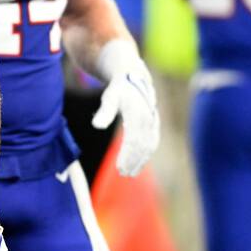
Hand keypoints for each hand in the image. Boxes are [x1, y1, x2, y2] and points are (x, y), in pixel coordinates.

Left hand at [92, 61, 159, 176]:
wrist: (134, 76)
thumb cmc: (119, 88)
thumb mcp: (109, 97)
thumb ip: (105, 111)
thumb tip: (96, 125)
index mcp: (137, 113)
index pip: (133, 140)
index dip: (127, 156)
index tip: (119, 168)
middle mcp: (148, 118)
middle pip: (142, 145)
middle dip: (134, 161)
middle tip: (123, 174)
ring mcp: (153, 121)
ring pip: (150, 145)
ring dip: (141, 160)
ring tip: (131, 173)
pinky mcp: (154, 123)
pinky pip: (152, 141)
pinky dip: (146, 154)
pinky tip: (138, 163)